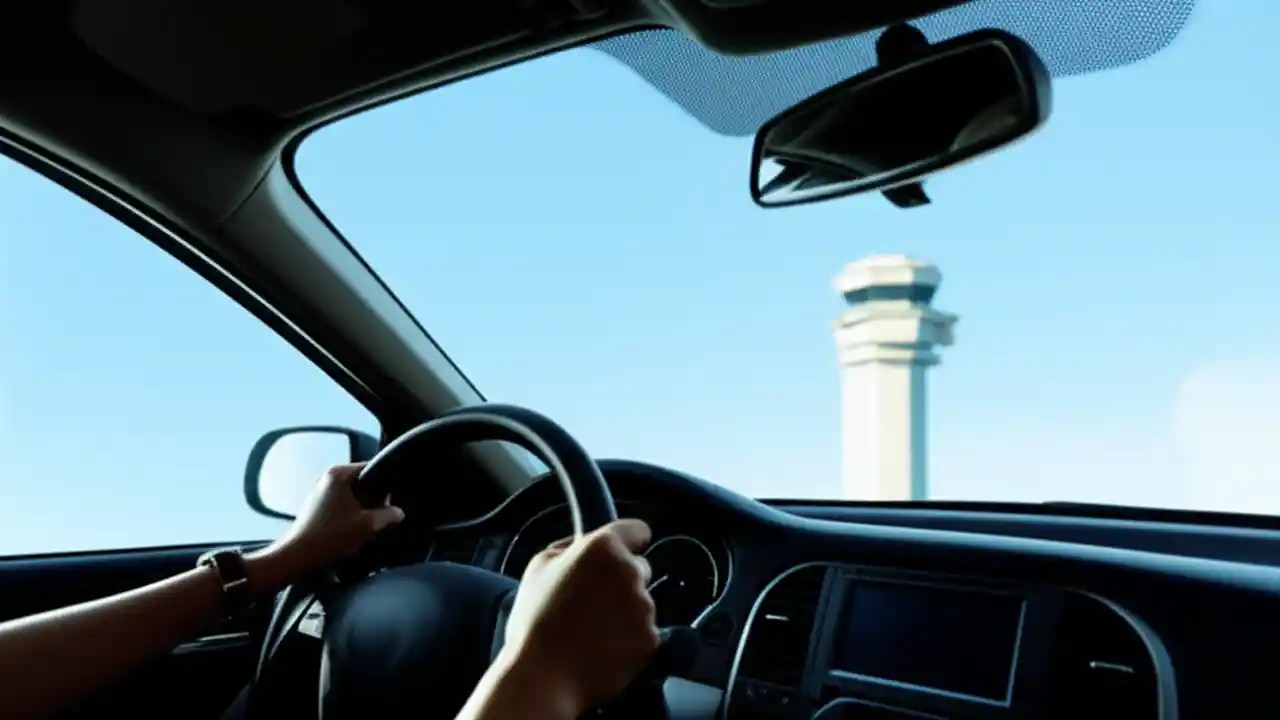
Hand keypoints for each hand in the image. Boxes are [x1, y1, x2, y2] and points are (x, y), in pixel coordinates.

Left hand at [247, 463, 404, 593]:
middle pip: (362, 483)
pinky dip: (350, 514)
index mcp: (338, 473)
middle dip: (374, 498)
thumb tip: (398, 512)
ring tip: (372, 523)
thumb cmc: (333, 535)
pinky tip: (355, 529)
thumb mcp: (368, 525)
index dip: (386, 483)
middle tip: (387, 513)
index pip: (372, 468)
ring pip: (351, 495)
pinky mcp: (314, 507)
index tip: (396, 497)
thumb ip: (389, 515)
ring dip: (362, 508)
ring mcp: (318, 492)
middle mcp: (327, 477)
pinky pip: (340, 505)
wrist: (298, 557)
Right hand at [500, 519, 660, 715]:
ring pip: (642, 603)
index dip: (628, 541)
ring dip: (626, 612)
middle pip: (641, 568)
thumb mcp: (538, 567)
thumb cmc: (534, 621)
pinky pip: (645, 633)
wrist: (542, 677)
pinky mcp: (651, 639)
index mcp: (603, 548)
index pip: (637, 530)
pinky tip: (603, 648)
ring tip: (593, 630)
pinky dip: (630, 640)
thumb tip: (583, 542)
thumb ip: (568, 545)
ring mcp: (644, 607)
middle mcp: (630, 572)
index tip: (622, 551)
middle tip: (593, 602)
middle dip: (622, 581)